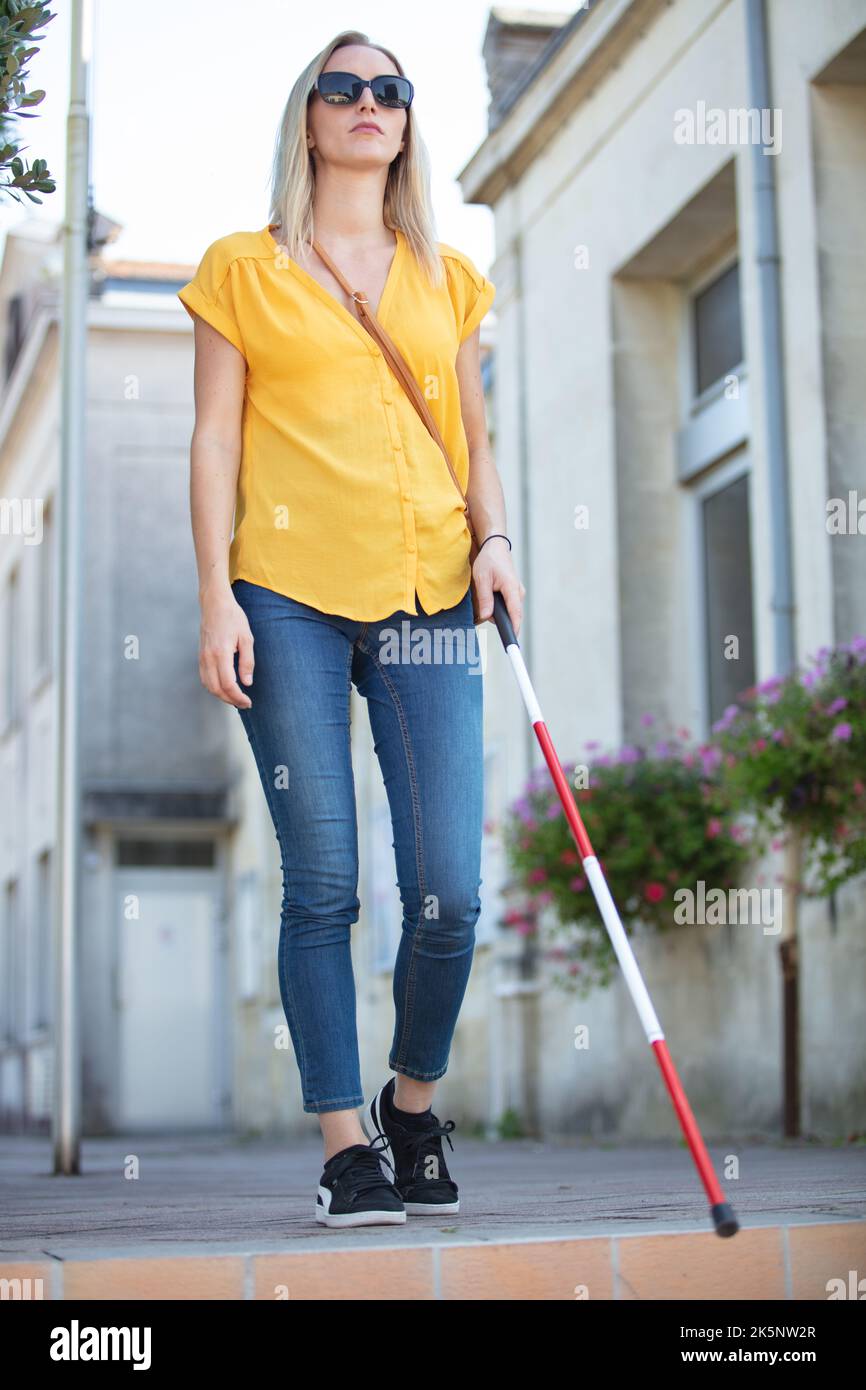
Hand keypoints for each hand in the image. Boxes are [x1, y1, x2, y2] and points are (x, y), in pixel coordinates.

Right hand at [199, 588, 254, 707]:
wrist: (215, 604)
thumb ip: (247, 662)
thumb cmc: (233, 618)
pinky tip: (225, 688)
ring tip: (236, 698)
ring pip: (208, 686)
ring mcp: (202, 657)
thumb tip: (247, 683)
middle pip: (216, 689)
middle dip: (230, 700)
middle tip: (244, 703)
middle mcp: (208, 657)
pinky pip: (204, 678)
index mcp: (221, 653)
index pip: (228, 684)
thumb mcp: (247, 638)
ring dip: (221, 696)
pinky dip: (214, 687)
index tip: (248, 702)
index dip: (238, 697)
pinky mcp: (200, 656)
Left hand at [472, 537, 524, 635]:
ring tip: (482, 598)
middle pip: (510, 615)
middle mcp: (518, 593)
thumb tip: (487, 617)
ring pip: (506, 611)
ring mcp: (516, 594)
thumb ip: (485, 598)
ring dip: (494, 611)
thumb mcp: (482, 578)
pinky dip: (495, 605)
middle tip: (481, 610)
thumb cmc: (489, 561)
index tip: (512, 641)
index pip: (515, 613)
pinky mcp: (512, 594)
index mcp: (512, 588)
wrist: (495, 547)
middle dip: (496, 618)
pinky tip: (487, 596)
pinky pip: (505, 606)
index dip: (513, 628)